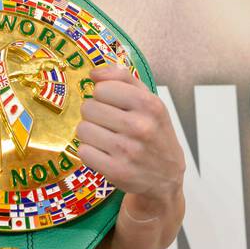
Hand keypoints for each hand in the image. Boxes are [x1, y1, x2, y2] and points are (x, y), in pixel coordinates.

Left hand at [75, 63, 185, 208]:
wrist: (166, 176)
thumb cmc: (154, 133)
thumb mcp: (149, 100)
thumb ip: (123, 78)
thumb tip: (94, 73)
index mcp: (149, 104)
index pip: (102, 88)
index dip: (103, 96)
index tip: (114, 106)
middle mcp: (140, 126)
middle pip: (88, 108)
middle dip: (95, 115)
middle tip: (110, 125)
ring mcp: (128, 150)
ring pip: (83, 129)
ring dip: (90, 134)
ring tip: (107, 139)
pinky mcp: (117, 171)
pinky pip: (83, 151)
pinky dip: (90, 152)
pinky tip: (105, 154)